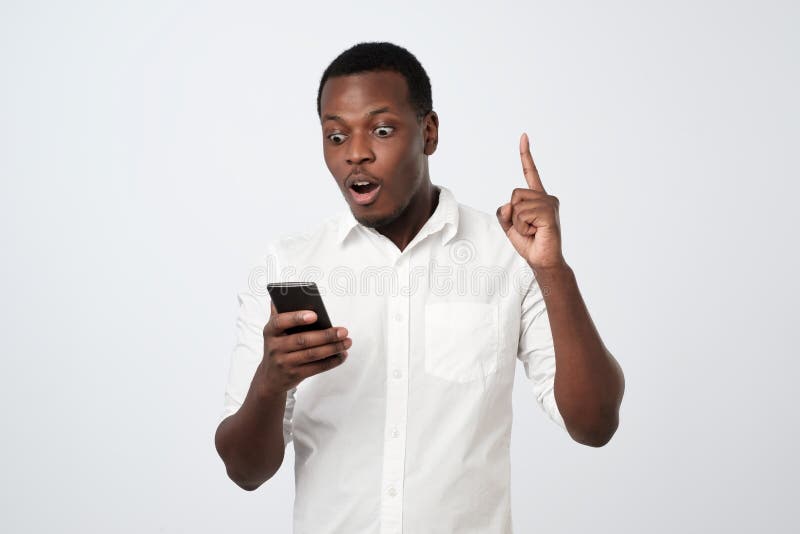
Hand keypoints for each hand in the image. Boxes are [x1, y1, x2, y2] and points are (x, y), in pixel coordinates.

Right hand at [260, 303, 352, 395]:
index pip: (280, 322)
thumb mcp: (274, 331)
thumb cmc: (278, 347)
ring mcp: (284, 363)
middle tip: (343, 331)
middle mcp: (275, 347)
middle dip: (326, 335)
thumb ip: (279, 313)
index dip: (296, 318)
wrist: (270, 378)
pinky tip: (342, 355)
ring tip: (347, 342)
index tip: (314, 315)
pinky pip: (316, 368)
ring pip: (312, 354)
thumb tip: (285, 294)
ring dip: (333, 348)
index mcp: (270, 331)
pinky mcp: (294, 375)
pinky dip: (331, 362)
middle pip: (302, 340)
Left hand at [496, 133, 566, 270]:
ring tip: (533, 231)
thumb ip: (505, 212)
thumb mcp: (510, 226)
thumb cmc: (530, 243)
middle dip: (513, 215)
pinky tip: (537, 232)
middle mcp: (546, 197)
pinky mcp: (549, 212)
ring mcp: (549, 203)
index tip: (524, 136)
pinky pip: (523, 214)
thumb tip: (509, 203)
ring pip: (517, 205)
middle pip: (514, 194)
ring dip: (519, 223)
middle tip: (528, 228)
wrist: (542, 260)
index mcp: (537, 198)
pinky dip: (524, 226)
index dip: (526, 155)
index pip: (530, 173)